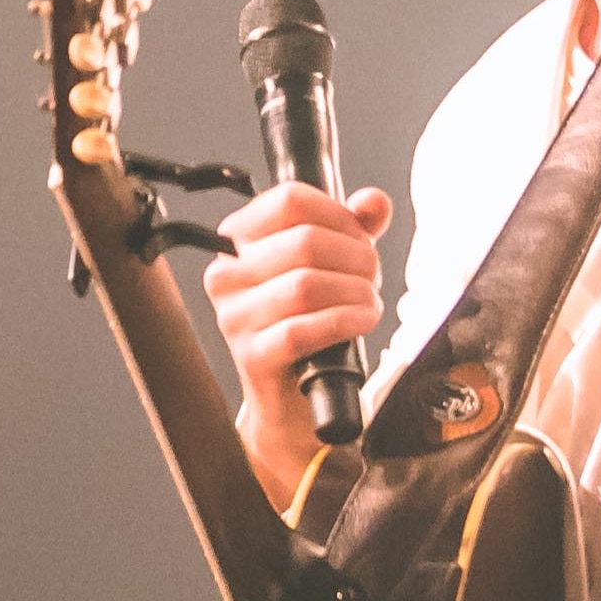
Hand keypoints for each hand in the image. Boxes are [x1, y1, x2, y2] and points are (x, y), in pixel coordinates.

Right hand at [201, 181, 394, 509]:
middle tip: (370, 278)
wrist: (292, 400)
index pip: (287, 200)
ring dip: (354, 291)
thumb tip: (373, 202)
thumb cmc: (307, 324)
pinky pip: (303, 329)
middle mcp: (227, 276)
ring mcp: (234, 318)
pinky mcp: (252, 356)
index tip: (358, 235)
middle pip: (304, 241)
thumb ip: (353, 227)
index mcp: (238, 242)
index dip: (336, 213)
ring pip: (306, 284)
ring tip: (368, 302)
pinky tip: (362, 321)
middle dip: (355, 258)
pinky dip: (344, 321)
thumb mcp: (331, 265)